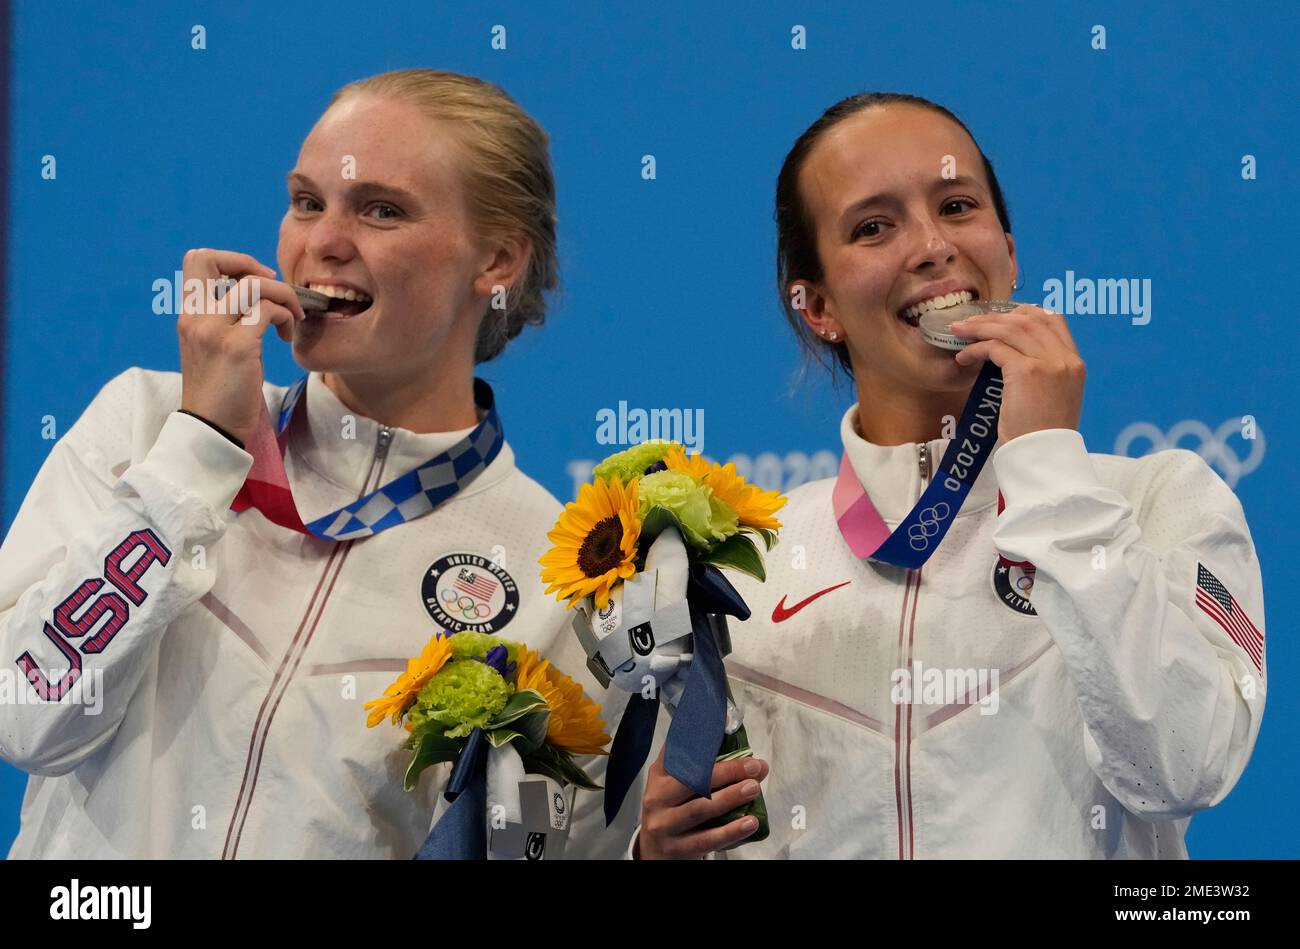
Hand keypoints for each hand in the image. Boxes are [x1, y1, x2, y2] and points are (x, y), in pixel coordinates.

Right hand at [176, 248, 305, 446]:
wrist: (213, 429)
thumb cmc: (222, 392)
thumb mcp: (216, 348)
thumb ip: (227, 321)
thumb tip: (258, 300)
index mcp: (188, 316)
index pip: (197, 260)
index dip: (232, 261)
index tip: (256, 282)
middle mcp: (195, 317)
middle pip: (211, 257)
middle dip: (249, 263)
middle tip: (273, 288)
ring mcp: (214, 330)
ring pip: (253, 284)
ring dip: (283, 295)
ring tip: (291, 318)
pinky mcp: (237, 346)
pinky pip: (269, 310)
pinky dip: (287, 316)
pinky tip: (287, 337)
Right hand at [636, 748, 768, 858]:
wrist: (655, 852)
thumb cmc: (674, 811)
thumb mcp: (677, 787)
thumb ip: (705, 771)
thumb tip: (753, 762)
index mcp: (659, 776)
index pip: (677, 750)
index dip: (701, 736)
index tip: (726, 723)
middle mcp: (658, 797)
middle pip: (693, 780)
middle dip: (727, 771)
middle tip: (754, 767)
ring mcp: (665, 824)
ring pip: (700, 808)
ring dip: (730, 797)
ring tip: (753, 788)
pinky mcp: (677, 848)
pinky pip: (708, 839)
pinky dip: (731, 830)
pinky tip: (750, 822)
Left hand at [950, 304, 1085, 442]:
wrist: (1043, 455)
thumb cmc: (1041, 434)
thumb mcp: (1052, 397)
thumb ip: (1042, 372)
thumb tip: (1010, 356)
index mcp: (1074, 363)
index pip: (1054, 320)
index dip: (1026, 312)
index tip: (1002, 316)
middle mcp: (1064, 358)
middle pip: (1028, 320)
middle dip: (995, 317)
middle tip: (970, 323)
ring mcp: (1048, 363)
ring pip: (1010, 329)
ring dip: (981, 328)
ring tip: (960, 333)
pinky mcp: (1027, 371)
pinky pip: (995, 348)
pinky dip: (976, 349)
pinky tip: (963, 358)